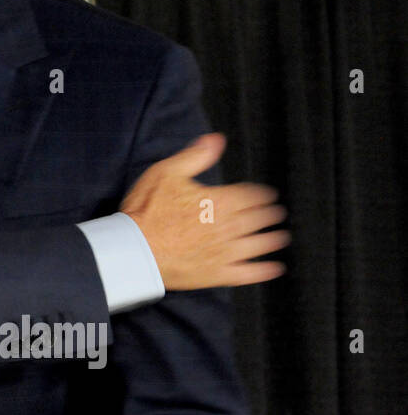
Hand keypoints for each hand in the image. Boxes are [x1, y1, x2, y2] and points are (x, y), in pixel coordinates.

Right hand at [121, 133, 289, 289]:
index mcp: (219, 201)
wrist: (134, 249)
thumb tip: (215, 140)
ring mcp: (226, 252)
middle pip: (260, 219)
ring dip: (273, 240)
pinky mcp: (218, 273)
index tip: (268, 195)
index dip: (263, 194)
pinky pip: (250, 273)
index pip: (251, 195)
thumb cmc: (146, 210)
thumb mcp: (166, 173)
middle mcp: (228, 227)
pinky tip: (274, 268)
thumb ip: (195, 156)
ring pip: (260, 245)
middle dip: (271, 215)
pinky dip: (265, 271)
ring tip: (281, 237)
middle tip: (278, 214)